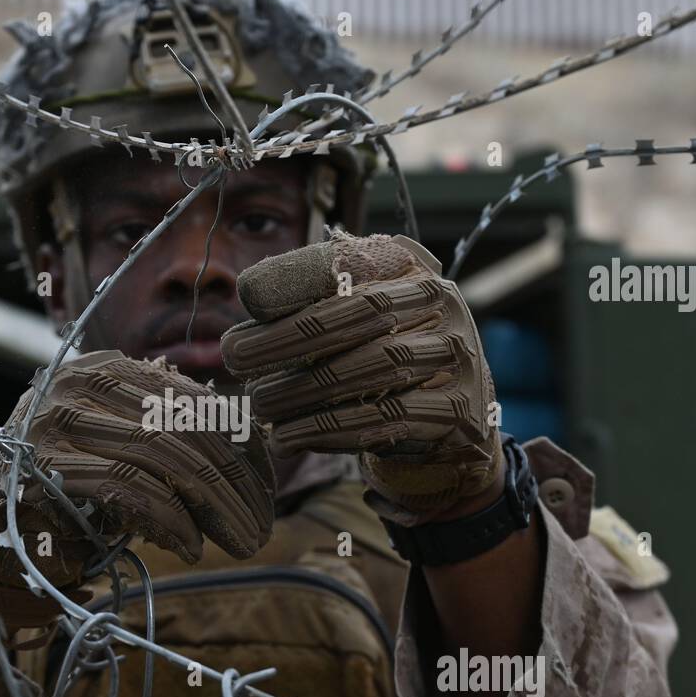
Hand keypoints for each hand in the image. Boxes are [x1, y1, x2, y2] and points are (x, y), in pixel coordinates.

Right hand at [0, 350, 274, 612]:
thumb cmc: (68, 489)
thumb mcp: (123, 450)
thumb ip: (173, 437)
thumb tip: (259, 444)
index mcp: (107, 370)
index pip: (194, 399)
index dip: (240, 446)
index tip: (266, 489)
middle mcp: (80, 384)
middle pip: (185, 426)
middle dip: (235, 482)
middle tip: (260, 527)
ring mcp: (59, 421)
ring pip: (165, 454)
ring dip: (214, 505)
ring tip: (240, 541)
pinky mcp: (47, 465)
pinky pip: (130, 487)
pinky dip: (170, 519)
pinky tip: (190, 545)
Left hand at [221, 231, 501, 524]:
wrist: (443, 416)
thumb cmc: (373, 356)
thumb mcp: (343, 319)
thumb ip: (303, 305)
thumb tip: (245, 309)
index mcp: (404, 264)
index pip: (350, 259)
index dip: (297, 275)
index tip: (248, 300)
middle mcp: (439, 299)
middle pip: (362, 312)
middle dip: (290, 337)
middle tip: (236, 357)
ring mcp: (454, 352)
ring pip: (376, 366)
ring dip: (305, 390)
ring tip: (260, 406)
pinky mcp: (459, 407)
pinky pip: (390, 418)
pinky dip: (332, 429)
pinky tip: (290, 437)